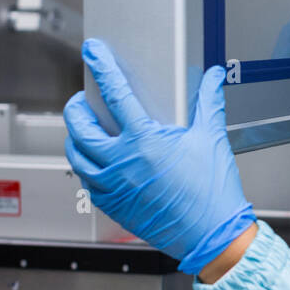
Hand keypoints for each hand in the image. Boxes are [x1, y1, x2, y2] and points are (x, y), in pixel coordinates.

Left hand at [64, 38, 256, 273]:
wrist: (213, 236)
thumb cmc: (213, 194)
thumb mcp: (211, 140)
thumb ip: (208, 102)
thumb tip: (211, 77)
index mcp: (145, 142)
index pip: (115, 94)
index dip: (101, 68)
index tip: (94, 53)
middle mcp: (123, 164)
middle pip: (80, 126)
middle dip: (77, 107)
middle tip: (84, 100)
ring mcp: (114, 187)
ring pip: (76, 156)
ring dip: (76, 138)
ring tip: (86, 131)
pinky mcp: (114, 207)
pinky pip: (87, 182)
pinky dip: (87, 168)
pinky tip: (97, 163)